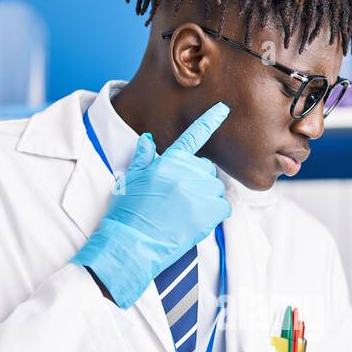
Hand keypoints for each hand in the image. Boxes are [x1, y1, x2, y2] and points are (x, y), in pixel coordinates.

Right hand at [71, 102, 230, 307]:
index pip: (193, 136)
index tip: (224, 108)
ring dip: (206, 197)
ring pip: (215, 188)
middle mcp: (187, 173)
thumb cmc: (128, 212)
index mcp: (169, 162)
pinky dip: (214, 213)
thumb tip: (147, 140)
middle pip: (206, 168)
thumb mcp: (131, 180)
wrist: (132, 243)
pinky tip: (196, 221)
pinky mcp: (210, 212)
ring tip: (185, 212)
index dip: (210, 120)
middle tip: (179, 198)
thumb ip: (143, 159)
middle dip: (197, 180)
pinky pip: (223, 206)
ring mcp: (200, 192)